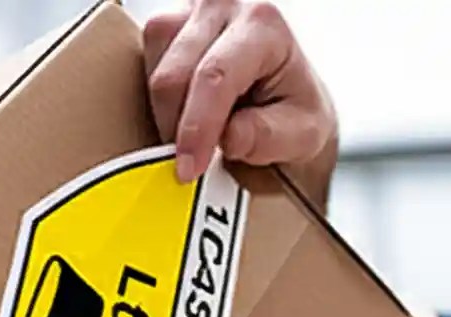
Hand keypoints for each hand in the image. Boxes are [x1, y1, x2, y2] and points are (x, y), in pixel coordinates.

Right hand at [142, 0, 338, 190]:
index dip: (197, 127)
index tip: (189, 167)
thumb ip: (268, 137)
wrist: (290, 100)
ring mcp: (194, 10)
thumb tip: (229, 137)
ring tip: (198, 131)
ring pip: (154, 64)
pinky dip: (161, 97)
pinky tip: (187, 110)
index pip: (215, 76)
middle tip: (191, 162)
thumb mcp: (303, 134)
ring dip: (167, 111)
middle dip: (177, 127)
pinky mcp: (173, 23)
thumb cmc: (297, 111)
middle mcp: (227, 6)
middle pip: (175, 73)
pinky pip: (147, 59)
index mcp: (264, 26)